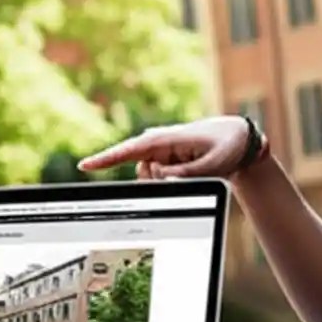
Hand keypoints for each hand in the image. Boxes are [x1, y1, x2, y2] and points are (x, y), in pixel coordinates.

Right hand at [77, 116, 251, 178]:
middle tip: (185, 176)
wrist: (238, 140)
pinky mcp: (163, 159)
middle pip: (141, 173)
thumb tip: (158, 177)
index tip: (84, 165)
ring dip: (166, 183)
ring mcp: (159, 151)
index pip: (128, 150)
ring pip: (148, 179)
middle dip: (158, 183)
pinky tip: (187, 172)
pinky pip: (157, 178)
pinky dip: (169, 181)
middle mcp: (156, 143)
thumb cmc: (226, 147)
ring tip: (192, 171)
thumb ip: (183, 175)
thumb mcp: (210, 165)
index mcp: (163, 139)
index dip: (105, 159)